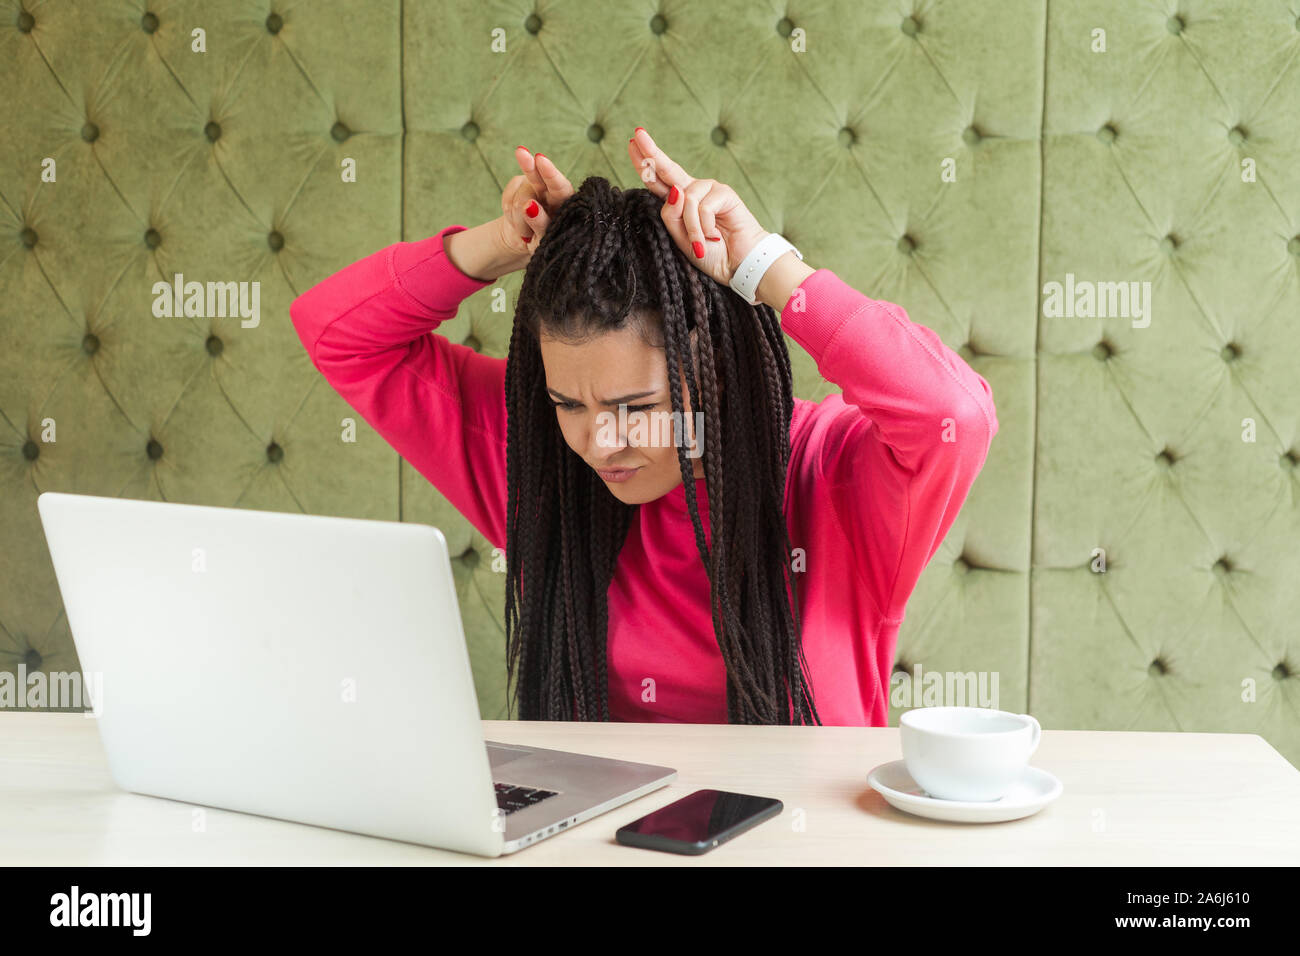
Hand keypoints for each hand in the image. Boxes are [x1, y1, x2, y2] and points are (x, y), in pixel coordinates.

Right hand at [494, 147, 576, 262]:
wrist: (526, 242)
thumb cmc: (545, 243)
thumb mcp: (545, 240)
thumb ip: (541, 224)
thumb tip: (529, 205)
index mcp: (567, 204)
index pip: (560, 187)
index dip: (551, 174)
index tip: (541, 159)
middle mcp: (552, 191)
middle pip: (540, 177)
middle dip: (530, 166)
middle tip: (521, 152)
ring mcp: (534, 187)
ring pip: (520, 197)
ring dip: (519, 219)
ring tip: (525, 233)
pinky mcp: (518, 185)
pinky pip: (508, 197)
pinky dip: (510, 215)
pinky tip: (517, 222)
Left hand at [628, 128, 768, 286]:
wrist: (738, 265)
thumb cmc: (710, 253)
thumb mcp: (681, 239)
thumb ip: (671, 216)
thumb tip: (674, 190)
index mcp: (679, 202)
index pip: (658, 181)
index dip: (645, 163)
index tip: (631, 143)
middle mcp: (692, 191)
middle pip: (667, 169)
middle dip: (651, 153)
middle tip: (637, 134)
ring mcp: (708, 190)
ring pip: (685, 201)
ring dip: (691, 228)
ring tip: (701, 244)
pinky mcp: (724, 193)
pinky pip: (702, 207)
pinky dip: (704, 227)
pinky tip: (715, 237)